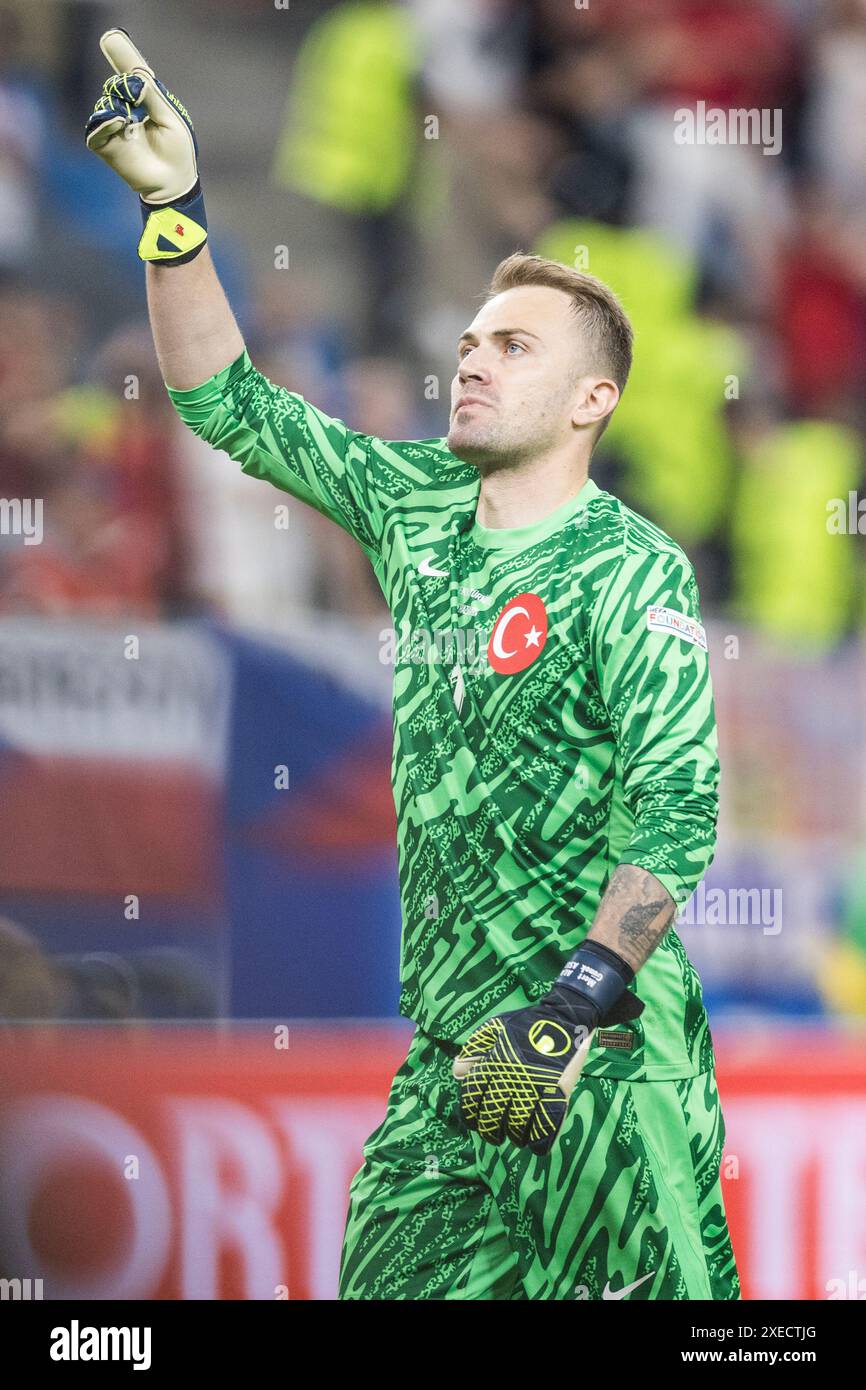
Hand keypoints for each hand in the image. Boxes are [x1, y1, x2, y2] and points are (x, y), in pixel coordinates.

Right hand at [85, 28, 205, 263]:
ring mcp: (114, 127)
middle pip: (117, 85)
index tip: (111, 38)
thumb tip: (134, 76)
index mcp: (145, 103)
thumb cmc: (177, 153)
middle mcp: (127, 111)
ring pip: (106, 102)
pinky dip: (107, 120)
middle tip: (137, 102)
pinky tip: (121, 122)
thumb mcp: (169, 118)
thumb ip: (152, 95)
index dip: (122, 57)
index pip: (131, 76)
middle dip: (125, 86)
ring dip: (118, 103)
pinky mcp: (105, 144)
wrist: (173, 184)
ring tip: (131, 119)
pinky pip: (97, 126)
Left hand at [453, 984, 642, 1154]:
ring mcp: (536, 1086)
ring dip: (516, 1138)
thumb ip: (472, 1051)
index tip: (475, 1120)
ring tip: (517, 1136)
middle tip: (496, 1134)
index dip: (470, 1116)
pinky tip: (537, 1144)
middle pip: (493, 1118)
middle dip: (491, 1132)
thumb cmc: (525, 1024)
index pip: (471, 1099)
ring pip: (518, 1127)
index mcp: (493, 1062)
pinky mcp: (559, 1092)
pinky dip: (540, 1142)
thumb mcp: (492, 1029)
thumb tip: (457, 1075)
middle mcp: (511, 1077)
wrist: (565, 1016)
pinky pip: (547, 1126)